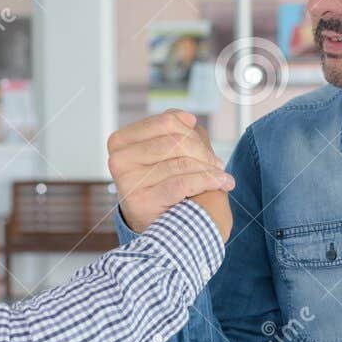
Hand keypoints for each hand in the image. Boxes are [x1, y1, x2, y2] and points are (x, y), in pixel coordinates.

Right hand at [107, 110, 233, 239]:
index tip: (203, 140)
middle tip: (216, 163)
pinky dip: (209, 181)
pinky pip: (183, 183)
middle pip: (174, 141)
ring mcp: (128, 182)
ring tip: (220, 175)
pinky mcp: (142, 202)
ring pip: (181, 163)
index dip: (190, 130)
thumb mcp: (163, 149)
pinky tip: (224, 183)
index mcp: (119, 141)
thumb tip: (189, 119)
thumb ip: (173, 127)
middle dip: (202, 151)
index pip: (165, 122)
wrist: (155, 222)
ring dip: (209, 169)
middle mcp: (118, 160)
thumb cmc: (162, 179)